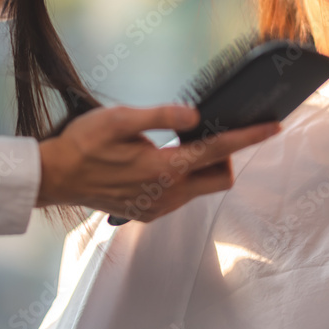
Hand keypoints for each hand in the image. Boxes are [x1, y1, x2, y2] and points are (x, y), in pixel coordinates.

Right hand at [37, 105, 280, 222]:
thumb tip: (195, 115)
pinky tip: (158, 162)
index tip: (273, 127)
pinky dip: (183, 178)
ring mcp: (159, 208)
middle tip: (205, 134)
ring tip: (173, 145)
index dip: (249, 137)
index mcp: (164, 169)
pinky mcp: (149, 214)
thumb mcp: (119, 118)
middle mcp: (167, 194)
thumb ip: (161, 115)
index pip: (219, 151)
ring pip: (201, 188)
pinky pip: (182, 196)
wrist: (54, 178)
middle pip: (220, 177)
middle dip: (225, 157)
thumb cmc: (83, 144)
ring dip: (201, 167)